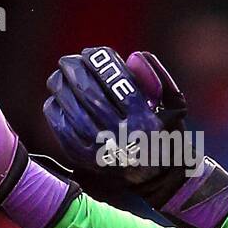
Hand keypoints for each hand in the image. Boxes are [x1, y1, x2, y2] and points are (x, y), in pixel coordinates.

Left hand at [43, 46, 186, 189]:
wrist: (154, 176)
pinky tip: (56, 100)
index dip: (101, 62)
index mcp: (146, 121)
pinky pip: (64, 132)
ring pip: (74, 112)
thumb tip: (133, 56)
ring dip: (60, 89)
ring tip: (57, 77)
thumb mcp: (172, 105)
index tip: (91, 52)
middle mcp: (124, 138)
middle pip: (91, 96)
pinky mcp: (87, 161)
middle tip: (67, 60)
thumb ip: (157, 78)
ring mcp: (103, 152)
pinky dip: (55, 112)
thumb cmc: (161, 131)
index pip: (119, 83)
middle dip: (74, 71)